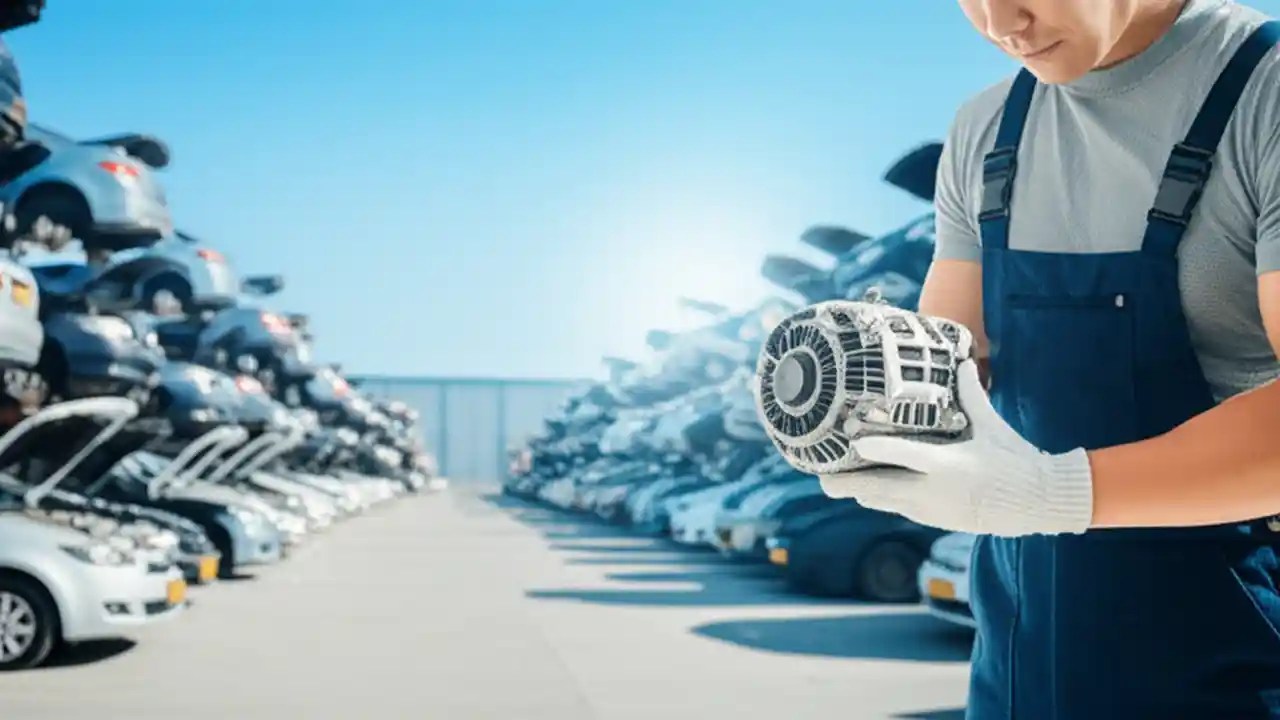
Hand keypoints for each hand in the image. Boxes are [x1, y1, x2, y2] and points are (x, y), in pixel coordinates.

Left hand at [818, 360, 1094, 535]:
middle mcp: (935, 491)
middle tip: (823, 478)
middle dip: (849, 485)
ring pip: (885, 502)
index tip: (855, 444)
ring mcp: (932, 510)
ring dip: (861, 493)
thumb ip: (973, 396)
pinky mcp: (934, 520)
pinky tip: (865, 491)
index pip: (908, 456)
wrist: (1036, 504)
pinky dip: (881, 499)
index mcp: (950, 465)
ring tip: (834, 481)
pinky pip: (899, 508)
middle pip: (882, 490)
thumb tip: (964, 362)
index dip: (879, 452)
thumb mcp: (993, 428)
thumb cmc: (1014, 461)